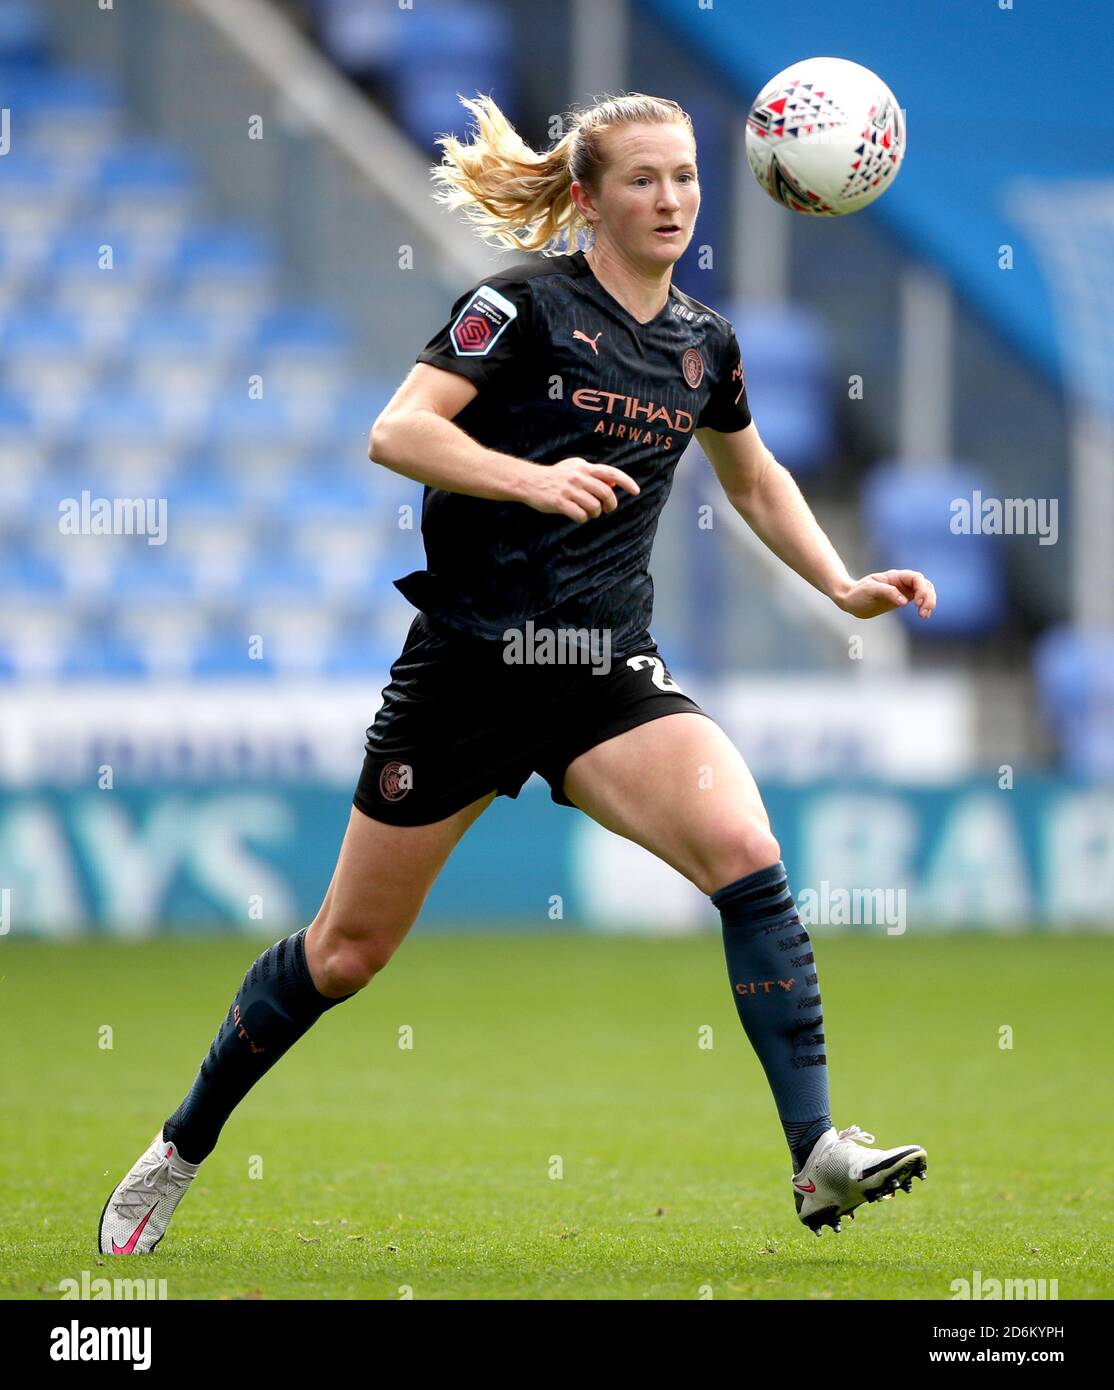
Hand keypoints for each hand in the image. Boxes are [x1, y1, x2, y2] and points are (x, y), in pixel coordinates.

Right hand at [522, 457, 639, 523]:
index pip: (611, 473)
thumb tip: (614, 483)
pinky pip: (580, 516)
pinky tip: (576, 515)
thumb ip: (594, 474)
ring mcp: (569, 490)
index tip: (636, 491)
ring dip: (593, 513)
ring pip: (594, 507)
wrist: (529, 481)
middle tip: (606, 509)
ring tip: (586, 512)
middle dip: (609, 505)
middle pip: (605, 494)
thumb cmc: (555, 476)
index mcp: (584, 467)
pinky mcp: (560, 502)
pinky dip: (582, 519)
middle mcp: (578, 477)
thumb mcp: (575, 468)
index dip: (626, 482)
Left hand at [834, 569, 935, 619]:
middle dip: (928, 598)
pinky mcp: (902, 599)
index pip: (916, 578)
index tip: (917, 603)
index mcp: (896, 576)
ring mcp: (904, 590)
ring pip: (925, 592)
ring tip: (924, 615)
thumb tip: (905, 601)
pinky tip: (924, 615)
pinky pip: (919, 600)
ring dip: (929, 603)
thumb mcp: (871, 590)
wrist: (850, 600)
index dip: (921, 589)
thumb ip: (888, 593)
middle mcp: (902, 582)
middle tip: (923, 613)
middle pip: (925, 585)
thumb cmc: (858, 593)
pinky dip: (925, 606)